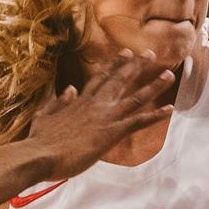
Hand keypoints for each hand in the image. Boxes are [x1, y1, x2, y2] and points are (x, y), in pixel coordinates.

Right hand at [29, 50, 174, 179]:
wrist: (39, 155)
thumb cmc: (39, 141)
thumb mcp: (44, 115)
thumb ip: (58, 101)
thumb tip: (70, 88)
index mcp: (79, 101)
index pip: (99, 79)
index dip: (113, 66)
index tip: (124, 54)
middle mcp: (95, 104)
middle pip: (119, 80)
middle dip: (135, 66)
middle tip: (149, 54)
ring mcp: (105, 117)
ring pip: (135, 97)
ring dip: (153, 85)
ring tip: (169, 74)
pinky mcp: (111, 132)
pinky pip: (138, 121)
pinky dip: (155, 115)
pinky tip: (169, 109)